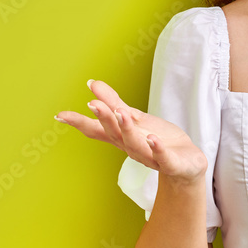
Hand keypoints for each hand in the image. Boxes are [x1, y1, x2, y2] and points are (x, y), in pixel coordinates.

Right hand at [55, 79, 207, 182]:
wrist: (186, 164)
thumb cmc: (157, 140)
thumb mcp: (135, 118)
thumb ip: (114, 102)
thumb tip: (92, 83)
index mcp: (122, 138)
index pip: (98, 130)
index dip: (80, 122)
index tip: (61, 115)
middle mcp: (132, 148)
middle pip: (115, 134)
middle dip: (105, 119)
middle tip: (93, 104)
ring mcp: (151, 157)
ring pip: (135, 144)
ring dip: (127, 130)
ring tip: (121, 114)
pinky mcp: (171, 163)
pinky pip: (163, 158)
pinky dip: (157, 149)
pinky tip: (153, 139)